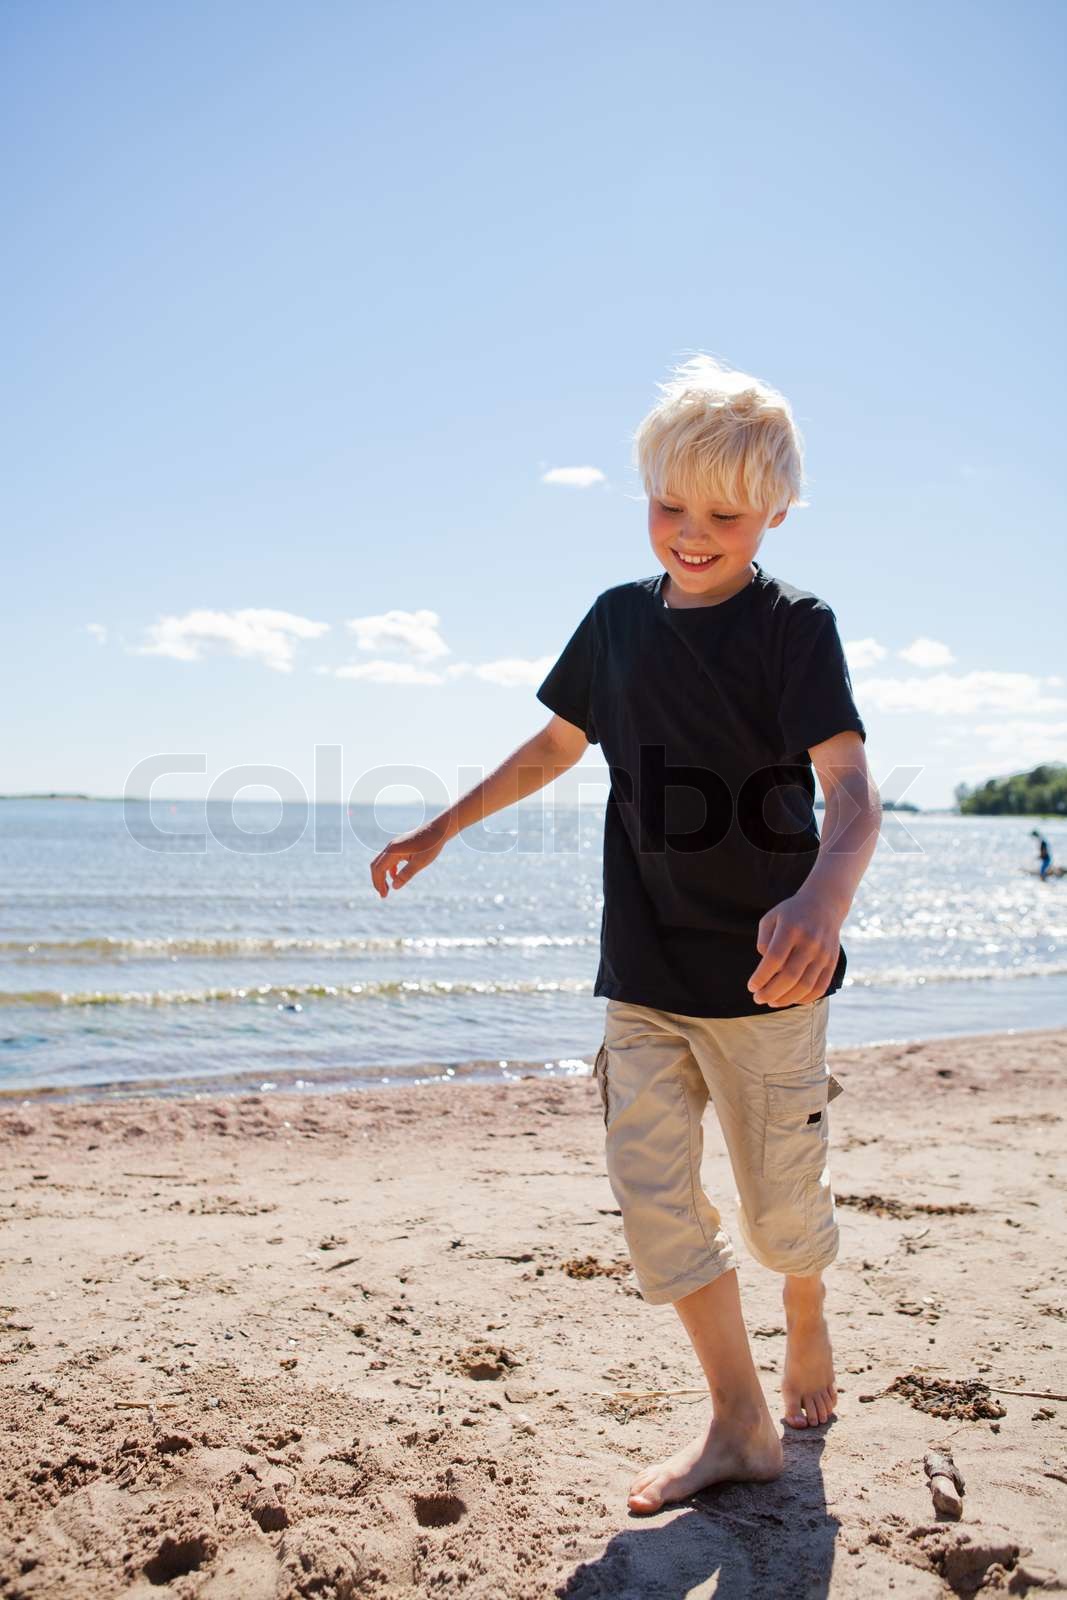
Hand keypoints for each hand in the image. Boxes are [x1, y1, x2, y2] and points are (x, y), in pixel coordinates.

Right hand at [370, 818, 449, 897]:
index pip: (379, 869)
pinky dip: (389, 870)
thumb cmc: (431, 845)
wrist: (438, 830)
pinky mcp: (400, 846)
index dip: (379, 883)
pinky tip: (396, 877)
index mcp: (393, 850)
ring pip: (382, 862)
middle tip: (383, 895)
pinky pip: (389, 860)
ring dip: (382, 876)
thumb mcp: (420, 862)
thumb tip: (394, 887)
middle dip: (377, 881)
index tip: (385, 896)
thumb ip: (406, 874)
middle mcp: (391, 847)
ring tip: (388, 889)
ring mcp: (394, 846)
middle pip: (376, 866)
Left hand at [747, 890, 843, 1007]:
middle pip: (790, 975)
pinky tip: (791, 999)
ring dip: (786, 999)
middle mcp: (810, 941)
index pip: (774, 958)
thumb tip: (765, 967)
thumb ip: (764, 941)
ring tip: (771, 1001)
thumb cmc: (791, 914)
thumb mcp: (771, 918)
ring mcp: (823, 953)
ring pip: (805, 985)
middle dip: (771, 992)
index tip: (751, 987)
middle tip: (758, 998)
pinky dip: (805, 998)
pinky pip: (820, 987)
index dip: (761, 976)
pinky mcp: (832, 961)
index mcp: (791, 928)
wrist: (825, 904)